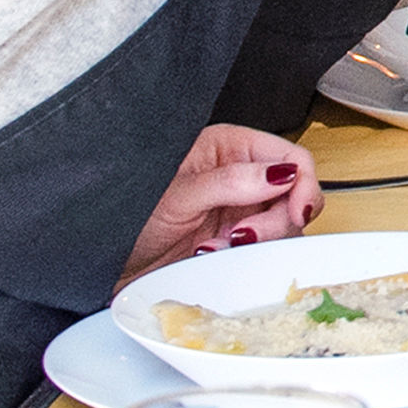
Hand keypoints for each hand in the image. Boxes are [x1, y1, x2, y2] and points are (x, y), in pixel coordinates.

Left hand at [122, 124, 315, 278]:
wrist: (105, 260)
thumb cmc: (126, 215)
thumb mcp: (179, 194)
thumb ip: (232, 182)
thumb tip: (281, 174)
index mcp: (227, 147)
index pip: (289, 156)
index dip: (302, 183)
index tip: (298, 210)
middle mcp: (240, 175)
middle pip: (294, 193)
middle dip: (277, 220)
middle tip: (245, 236)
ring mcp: (240, 209)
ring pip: (285, 224)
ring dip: (258, 241)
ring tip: (218, 246)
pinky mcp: (236, 239)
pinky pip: (266, 247)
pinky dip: (249, 256)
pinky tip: (217, 254)